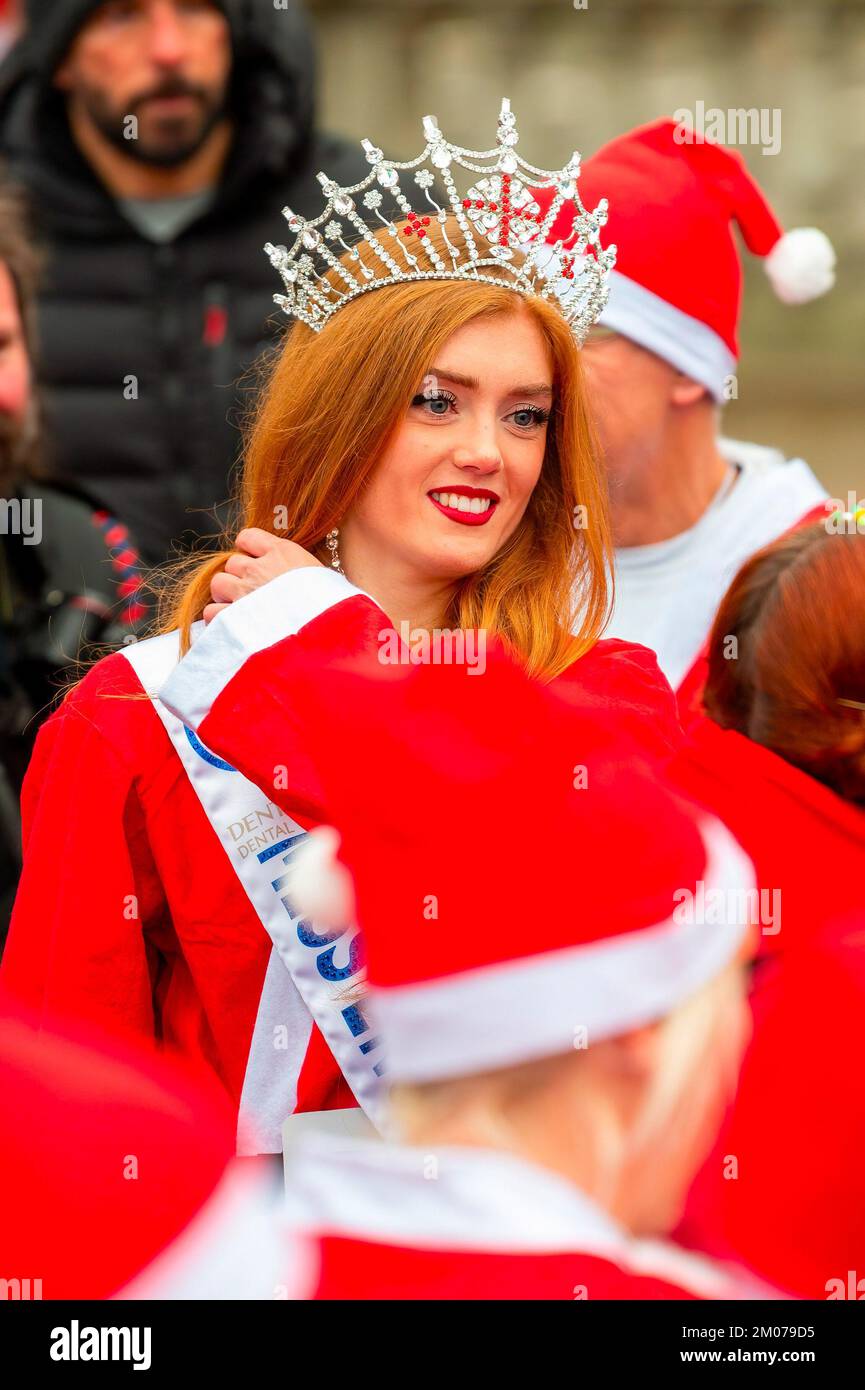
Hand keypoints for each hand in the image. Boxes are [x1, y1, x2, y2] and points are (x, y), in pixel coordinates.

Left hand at [204, 528, 323, 623]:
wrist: (328, 632)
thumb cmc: (333, 608)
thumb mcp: (325, 577)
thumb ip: (300, 571)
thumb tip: (292, 577)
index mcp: (283, 552)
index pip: (248, 537)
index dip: (249, 550)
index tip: (256, 563)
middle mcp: (260, 568)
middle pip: (232, 563)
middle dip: (239, 577)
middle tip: (253, 593)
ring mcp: (244, 592)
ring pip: (218, 583)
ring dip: (226, 595)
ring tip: (240, 608)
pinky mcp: (234, 618)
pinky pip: (212, 612)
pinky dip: (219, 618)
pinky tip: (233, 625)